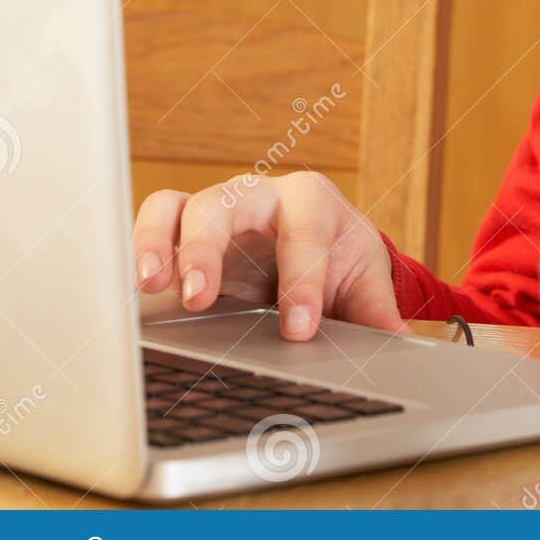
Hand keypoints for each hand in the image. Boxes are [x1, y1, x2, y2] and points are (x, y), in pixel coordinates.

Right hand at [133, 170, 405, 340]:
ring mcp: (218, 209)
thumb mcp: (364, 279)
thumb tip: (401, 344)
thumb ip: (377, 312)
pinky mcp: (185, 229)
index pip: (304, 232)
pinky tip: (138, 289)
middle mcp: (259, 196)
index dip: (301, 279)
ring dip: (161, 243)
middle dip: (210, 249)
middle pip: (227, 203)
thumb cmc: (340, 256)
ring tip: (153, 286)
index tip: (298, 327)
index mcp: (313, 201)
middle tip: (200, 299)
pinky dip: (142, 246)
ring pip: (179, 206)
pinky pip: (156, 220)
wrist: (322, 244)